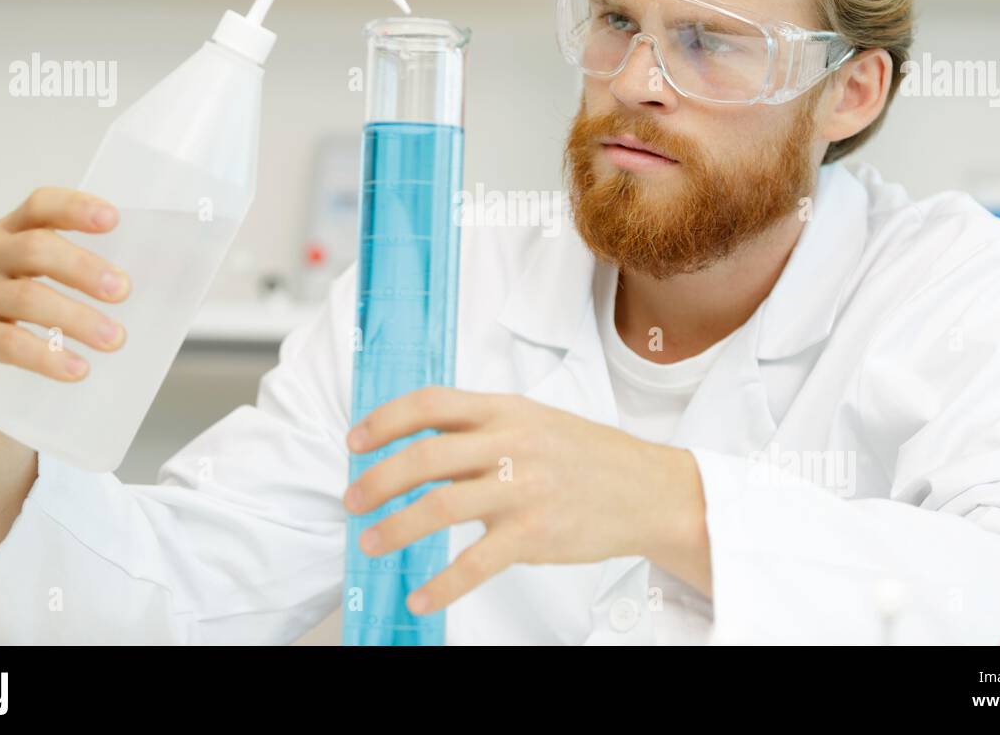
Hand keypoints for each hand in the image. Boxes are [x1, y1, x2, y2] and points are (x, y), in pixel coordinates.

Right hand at [0, 187, 131, 436]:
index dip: (75, 208)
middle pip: (36, 249)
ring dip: (77, 319)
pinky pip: (7, 342)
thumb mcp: (49, 286)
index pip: (40, 206)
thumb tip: (173, 282)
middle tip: (124, 290)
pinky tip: (77, 369)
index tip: (113, 219)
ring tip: (115, 339)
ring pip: (27, 299)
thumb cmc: (22, 316)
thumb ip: (90, 278)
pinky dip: (47, 356)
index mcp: (13, 233)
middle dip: (84, 268)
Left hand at [344, 386, 709, 614]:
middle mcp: (510, 444)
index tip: (355, 440)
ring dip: (394, 529)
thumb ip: (483, 425)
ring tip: (371, 543)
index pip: (430, 404)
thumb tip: (420, 439)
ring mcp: (522, 490)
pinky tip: (419, 597)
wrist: (647, 490)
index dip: (384, 420)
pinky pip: (475, 564)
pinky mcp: (534, 534)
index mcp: (505, 410)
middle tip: (352, 501)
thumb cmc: (586, 455)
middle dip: (376, 481)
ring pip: (439, 508)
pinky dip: (441, 585)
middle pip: (423, 457)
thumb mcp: (534, 420)